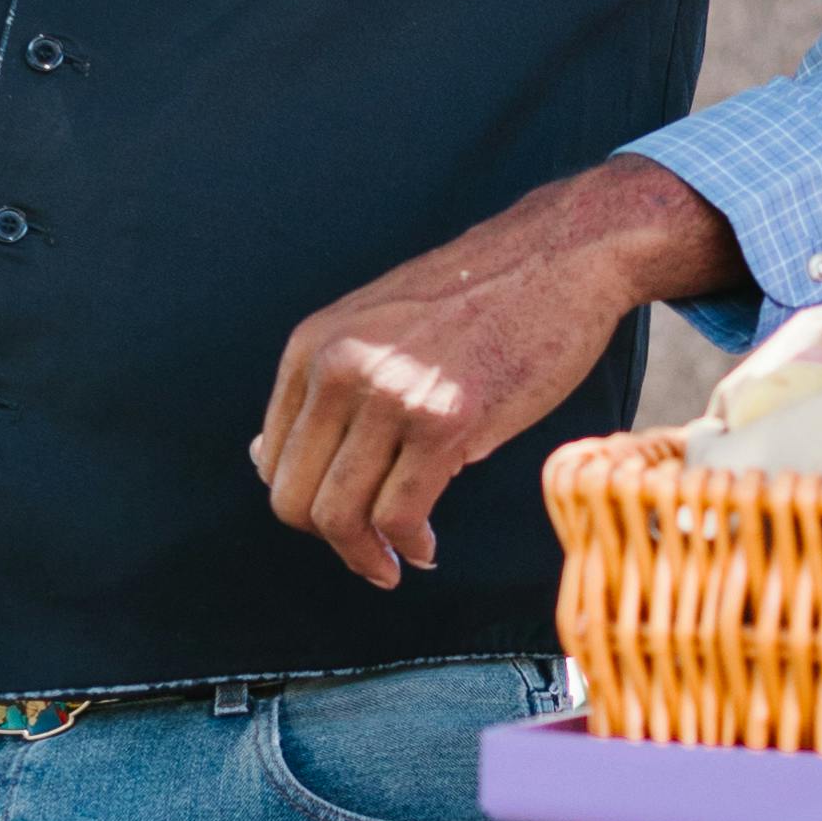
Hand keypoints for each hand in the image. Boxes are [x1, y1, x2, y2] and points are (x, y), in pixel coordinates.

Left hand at [256, 158, 741, 590]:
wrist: (558, 257)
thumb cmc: (476, 300)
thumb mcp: (376, 327)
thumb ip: (325, 387)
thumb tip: (263, 458)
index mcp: (313, 346)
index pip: (272, 460)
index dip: (305, 505)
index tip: (342, 521)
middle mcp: (339, 368)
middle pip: (294, 497)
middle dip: (329, 542)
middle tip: (368, 555)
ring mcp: (390, 395)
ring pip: (340, 515)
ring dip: (366, 557)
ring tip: (394, 563)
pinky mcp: (445, 421)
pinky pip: (400, 514)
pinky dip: (409, 546)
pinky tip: (426, 547)